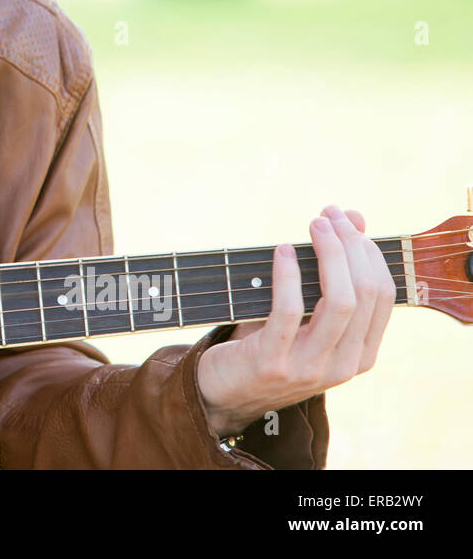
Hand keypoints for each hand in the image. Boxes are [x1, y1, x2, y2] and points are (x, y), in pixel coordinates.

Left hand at [196, 204, 395, 436]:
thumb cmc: (265, 343)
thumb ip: (332, 272)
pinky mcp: (273, 363)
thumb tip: (356, 218)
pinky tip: (283, 251)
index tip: (347, 221)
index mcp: (359, 355)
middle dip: (351, 246)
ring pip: (340, 303)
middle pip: (366, 294)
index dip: (369, 253)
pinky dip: (289, 275)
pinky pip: (290, 311)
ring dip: (329, 254)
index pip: (383, 296)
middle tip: (328, 215)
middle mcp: (342, 366)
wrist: (222, 391)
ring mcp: (310, 368)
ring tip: (314, 224)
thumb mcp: (304, 311)